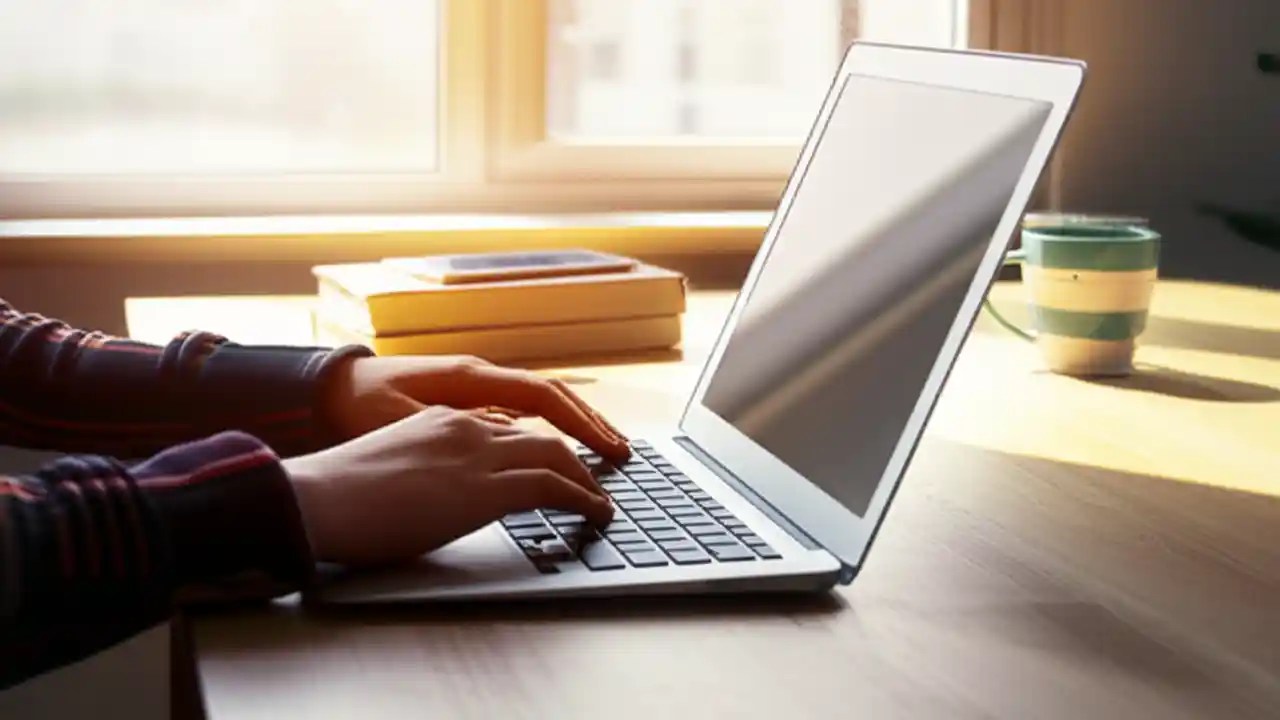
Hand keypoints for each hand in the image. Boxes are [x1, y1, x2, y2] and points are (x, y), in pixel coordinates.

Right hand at [284, 405, 614, 565]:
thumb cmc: (338, 497)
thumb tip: (441, 498)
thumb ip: (425, 471)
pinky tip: (596, 512)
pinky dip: (582, 498)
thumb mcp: (392, 468)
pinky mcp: (485, 487)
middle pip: (539, 436)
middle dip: (575, 457)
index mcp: (440, 420)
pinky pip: (552, 486)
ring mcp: (477, 453)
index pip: (505, 428)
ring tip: (601, 501)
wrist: (316, 500)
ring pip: (554, 455)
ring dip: (585, 479)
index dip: (536, 449)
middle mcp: (465, 426)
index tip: (554, 465)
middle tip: (594, 478)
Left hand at [320, 355, 628, 461]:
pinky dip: (547, 429)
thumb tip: (505, 434)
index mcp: (470, 379)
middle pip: (551, 397)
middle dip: (591, 423)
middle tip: (623, 453)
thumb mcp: (401, 419)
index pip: (542, 396)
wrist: (324, 391)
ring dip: (574, 425)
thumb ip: (454, 425)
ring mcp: (475, 390)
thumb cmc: (358, 407)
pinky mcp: (466, 404)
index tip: (607, 450)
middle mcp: (480, 379)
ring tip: (604, 451)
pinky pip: (519, 414)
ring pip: (538, 405)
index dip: (580, 423)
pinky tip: (558, 450)